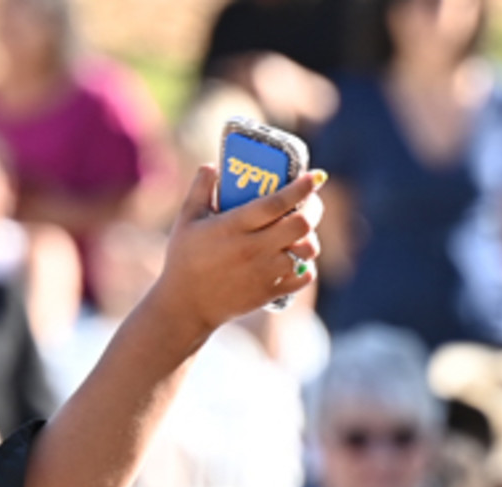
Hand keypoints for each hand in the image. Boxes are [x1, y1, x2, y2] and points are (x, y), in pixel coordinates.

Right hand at [143, 164, 323, 349]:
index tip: (317, 176)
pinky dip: (306, 267)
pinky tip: (295, 260)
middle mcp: (253, 249)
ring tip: (299, 234)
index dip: (301, 187)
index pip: (277, 203)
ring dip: (309, 239)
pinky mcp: (269, 292)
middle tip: (309, 204)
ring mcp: (264, 272)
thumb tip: (213, 165)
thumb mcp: (186, 220)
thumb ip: (200, 189)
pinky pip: (304, 277)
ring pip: (307, 250)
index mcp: (233, 227)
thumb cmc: (184, 259)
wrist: (185, 306)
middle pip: (301, 224)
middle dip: (313, 210)